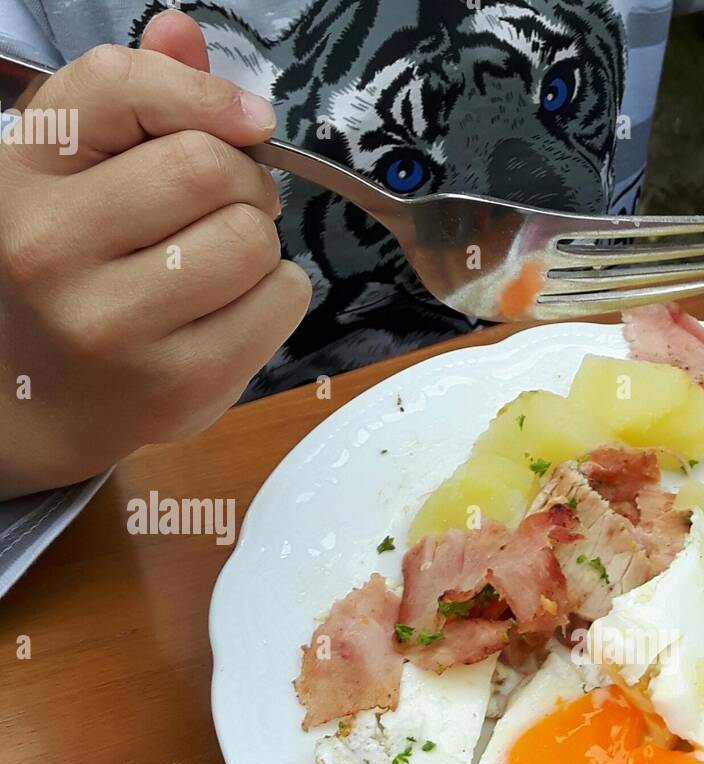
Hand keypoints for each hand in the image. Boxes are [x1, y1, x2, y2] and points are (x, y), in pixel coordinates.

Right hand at [0, 13, 309, 498]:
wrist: (46, 391)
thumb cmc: (75, 262)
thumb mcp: (79, 169)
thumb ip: (134, 98)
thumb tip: (184, 32)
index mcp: (25, 172)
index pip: (121, 87)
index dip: (205, 96)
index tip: (246, 120)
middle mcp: (55, 247)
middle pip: (208, 169)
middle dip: (243, 179)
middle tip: (229, 205)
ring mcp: (116, 325)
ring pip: (252, 240)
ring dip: (262, 242)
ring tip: (223, 260)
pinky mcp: (179, 383)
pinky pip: (281, 302)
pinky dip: (279, 293)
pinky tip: (235, 305)